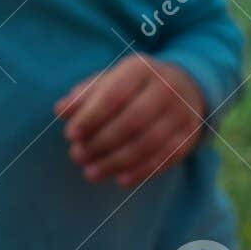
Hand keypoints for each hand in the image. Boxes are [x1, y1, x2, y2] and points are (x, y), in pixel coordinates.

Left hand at [55, 55, 206, 186]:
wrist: (184, 87)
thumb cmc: (134, 87)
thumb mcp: (109, 81)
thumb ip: (84, 95)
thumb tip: (61, 111)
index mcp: (142, 69)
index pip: (115, 94)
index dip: (91, 116)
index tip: (71, 135)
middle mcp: (166, 88)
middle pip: (133, 121)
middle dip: (101, 143)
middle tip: (77, 157)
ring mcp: (182, 113)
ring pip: (149, 143)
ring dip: (116, 162)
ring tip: (91, 173)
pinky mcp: (189, 136)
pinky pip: (166, 158)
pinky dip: (141, 172)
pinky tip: (120, 180)